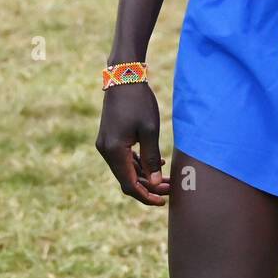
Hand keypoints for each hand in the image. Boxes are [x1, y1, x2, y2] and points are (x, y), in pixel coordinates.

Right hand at [96, 82, 170, 205]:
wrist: (123, 76)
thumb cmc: (139, 102)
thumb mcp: (149, 131)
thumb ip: (152, 159)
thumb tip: (156, 184)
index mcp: (113, 151)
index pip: (129, 185)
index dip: (146, 196)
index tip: (164, 201)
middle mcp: (105, 150)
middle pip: (126, 179)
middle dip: (149, 187)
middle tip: (171, 190)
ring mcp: (105, 144)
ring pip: (125, 170)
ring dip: (145, 177)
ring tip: (167, 179)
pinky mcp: (109, 137)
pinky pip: (123, 158)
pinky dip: (138, 165)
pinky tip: (156, 163)